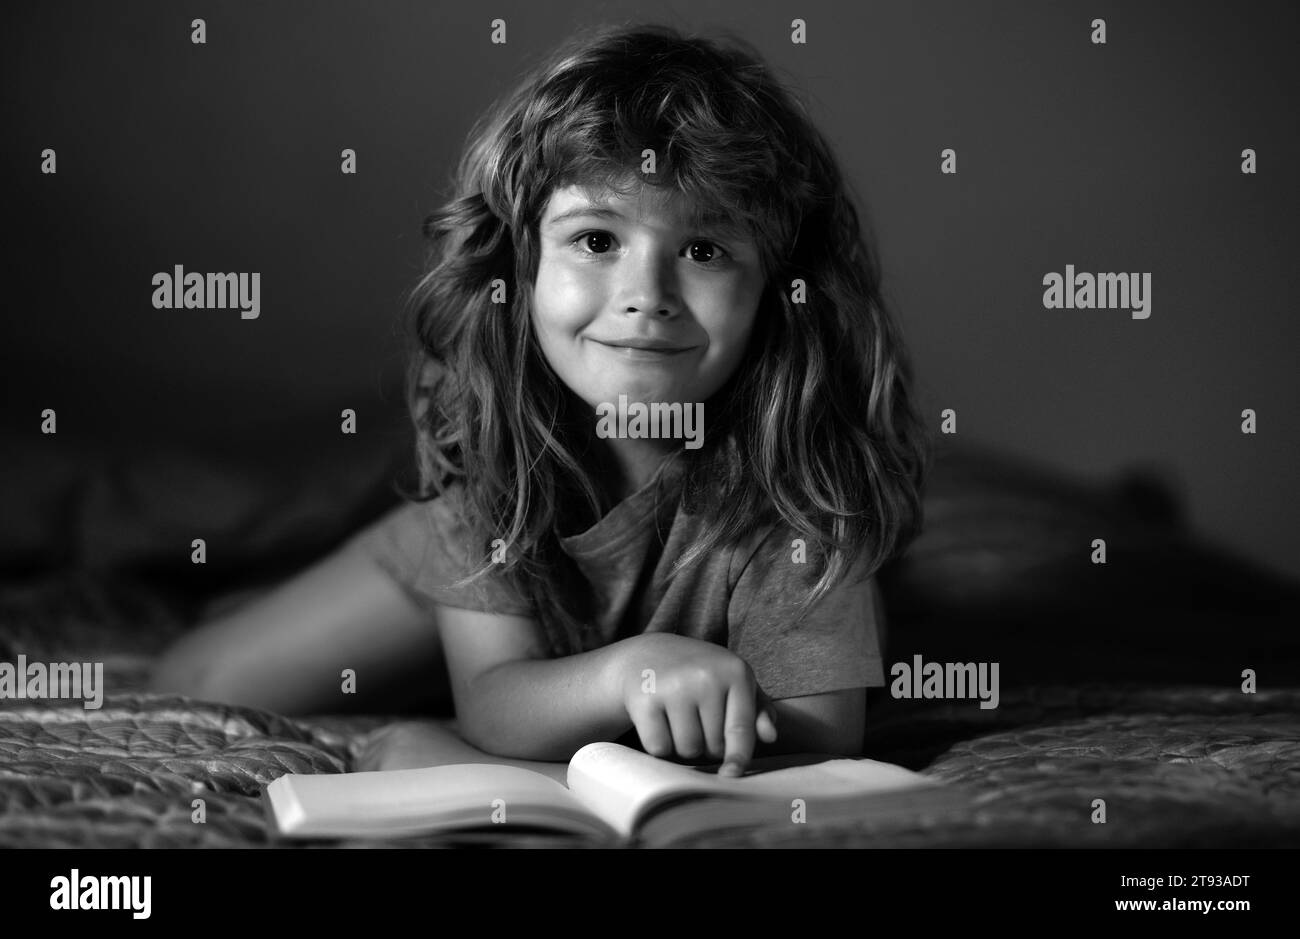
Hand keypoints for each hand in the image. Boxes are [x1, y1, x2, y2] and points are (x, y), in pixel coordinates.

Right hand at [607, 633, 778, 776]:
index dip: (739, 757)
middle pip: (714, 746)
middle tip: (696, 718)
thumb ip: (758, 709)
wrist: (646, 653)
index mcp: (735, 671)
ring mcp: (674, 687)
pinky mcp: (644, 700)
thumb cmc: (700, 674)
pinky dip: (658, 744)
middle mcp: (706, 676)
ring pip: (687, 750)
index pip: (740, 729)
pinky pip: (659, 747)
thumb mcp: (733, 681)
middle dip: (707, 743)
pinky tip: (657, 720)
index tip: (733, 774)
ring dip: (683, 746)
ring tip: (678, 718)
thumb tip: (770, 736)